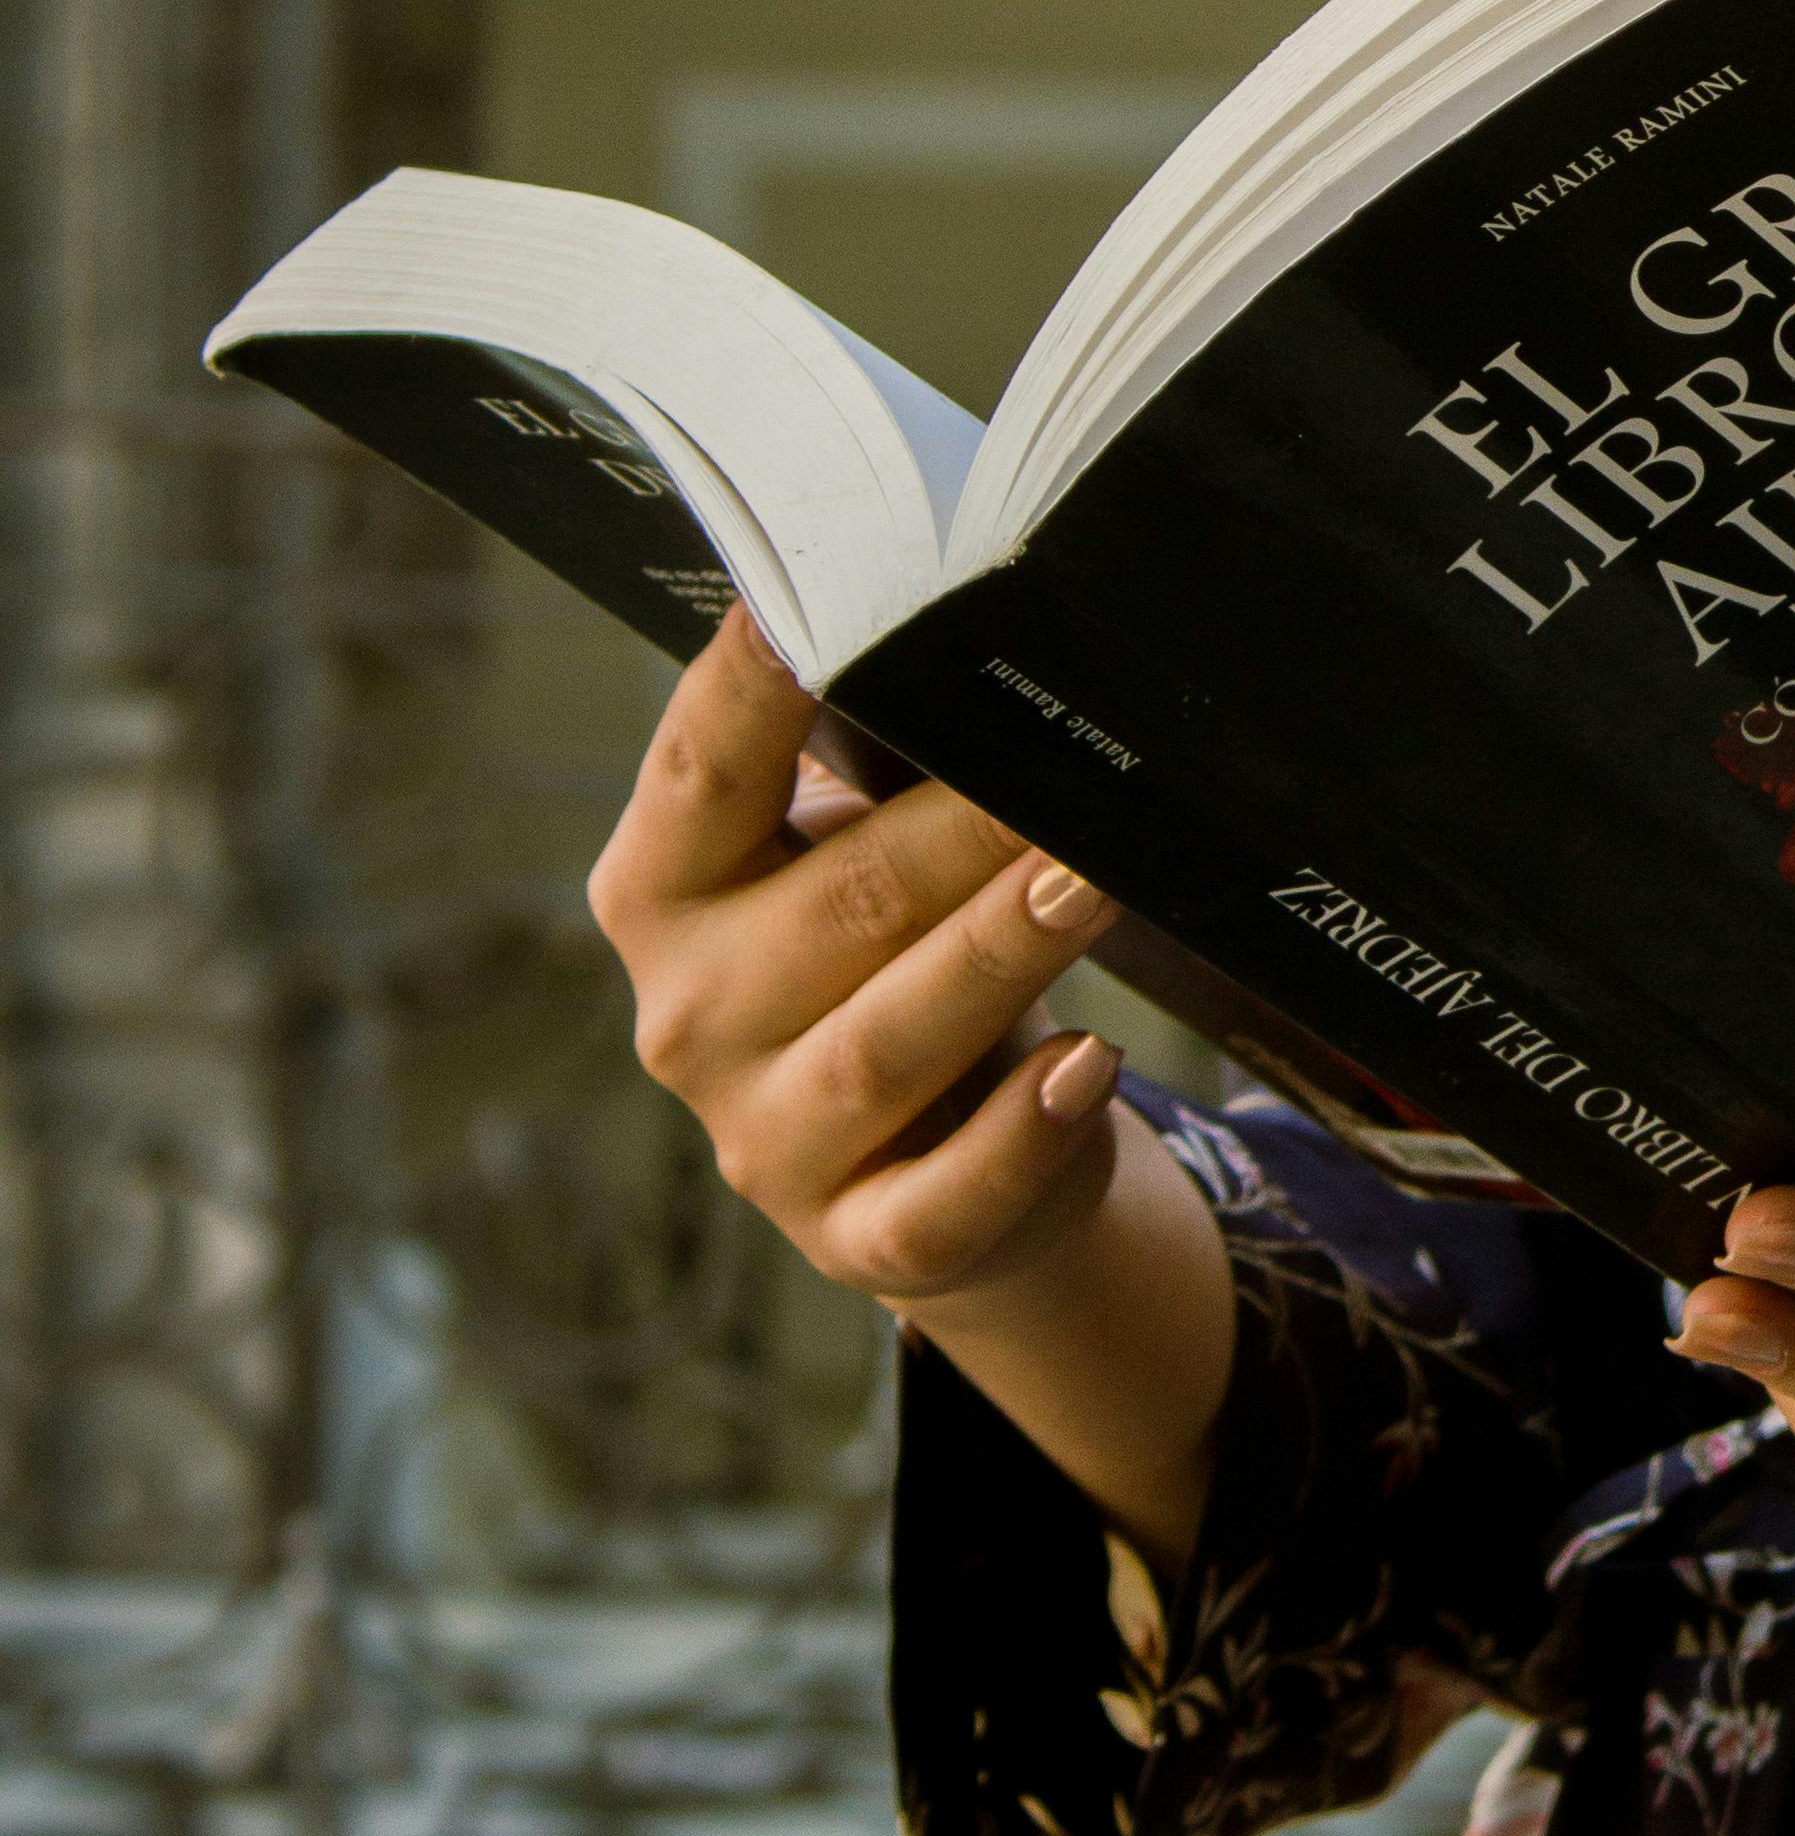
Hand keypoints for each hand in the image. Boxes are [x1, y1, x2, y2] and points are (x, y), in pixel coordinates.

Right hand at [588, 609, 1133, 1305]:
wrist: (928, 1164)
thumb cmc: (883, 962)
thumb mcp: (843, 862)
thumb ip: (867, 771)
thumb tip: (955, 636)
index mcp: (664, 890)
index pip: (702, 769)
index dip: (753, 682)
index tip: (804, 596)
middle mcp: (690, 1015)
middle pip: (838, 906)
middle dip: (960, 831)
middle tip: (1068, 765)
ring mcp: (765, 1140)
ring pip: (890, 1040)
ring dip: (998, 953)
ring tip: (1089, 878)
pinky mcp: (857, 1239)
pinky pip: (941, 1196)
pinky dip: (1018, 1134)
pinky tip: (1088, 1067)